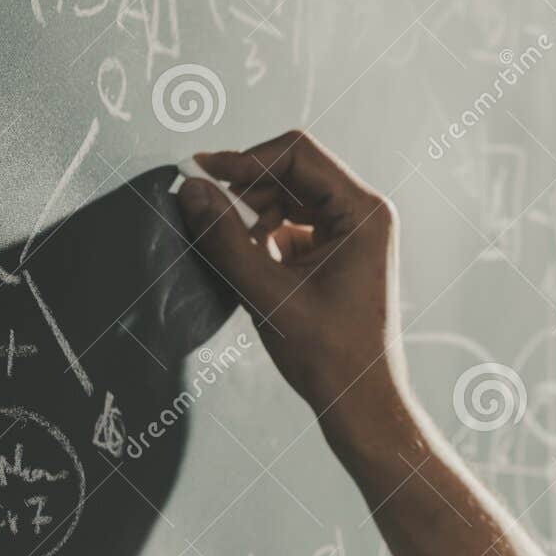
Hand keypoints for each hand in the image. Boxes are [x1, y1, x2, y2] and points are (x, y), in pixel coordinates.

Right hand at [176, 129, 412, 443]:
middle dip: (245, 187)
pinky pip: (291, 223)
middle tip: (199, 206)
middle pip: (293, 171)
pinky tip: (244, 260)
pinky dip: (261, 234)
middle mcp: (364, 213)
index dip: (245, 159)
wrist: (361, 401)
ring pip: (288, 196)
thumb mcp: (267, 293)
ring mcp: (351, 232)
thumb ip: (226, 239)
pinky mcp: (335, 251)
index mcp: (364, 213)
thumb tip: (191, 189)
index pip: (298, 154)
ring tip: (225, 243)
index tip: (198, 172)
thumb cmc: (329, 355)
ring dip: (250, 212)